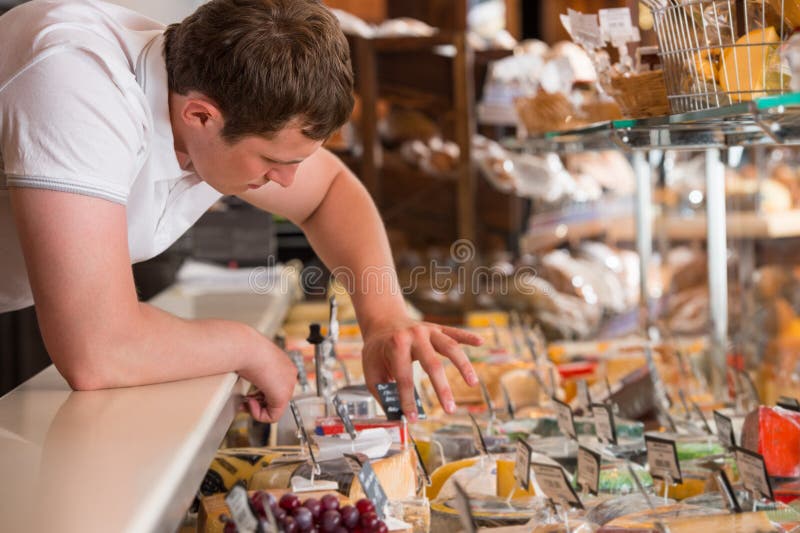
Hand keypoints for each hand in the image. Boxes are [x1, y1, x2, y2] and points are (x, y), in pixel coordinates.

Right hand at [238, 339, 297, 422]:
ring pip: (275, 409)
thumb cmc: (246, 350)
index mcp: (284, 365)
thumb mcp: (253, 362)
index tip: (248, 395)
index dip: (259, 394)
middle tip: (245, 401)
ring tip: (246, 401)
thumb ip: (258, 376)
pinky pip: (273, 416)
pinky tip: (250, 403)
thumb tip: (254, 390)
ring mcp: (288, 385)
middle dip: (258, 402)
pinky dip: (258, 414)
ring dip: (257, 409)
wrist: (247, 348)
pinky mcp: (282, 396)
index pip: (275, 387)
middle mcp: (289, 374)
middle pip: (275, 398)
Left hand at [361, 318, 482, 419]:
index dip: (408, 399)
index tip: (413, 418)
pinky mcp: (437, 328)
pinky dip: (468, 337)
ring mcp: (428, 330)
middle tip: (449, 410)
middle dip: (442, 389)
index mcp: (395, 346)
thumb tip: (397, 416)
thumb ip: (382, 392)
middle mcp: (414, 336)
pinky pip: (455, 331)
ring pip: (450, 346)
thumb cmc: (378, 350)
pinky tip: (480, 342)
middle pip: (432, 364)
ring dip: (463, 365)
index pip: (404, 377)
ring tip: (472, 383)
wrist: (382, 321)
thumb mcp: (371, 370)